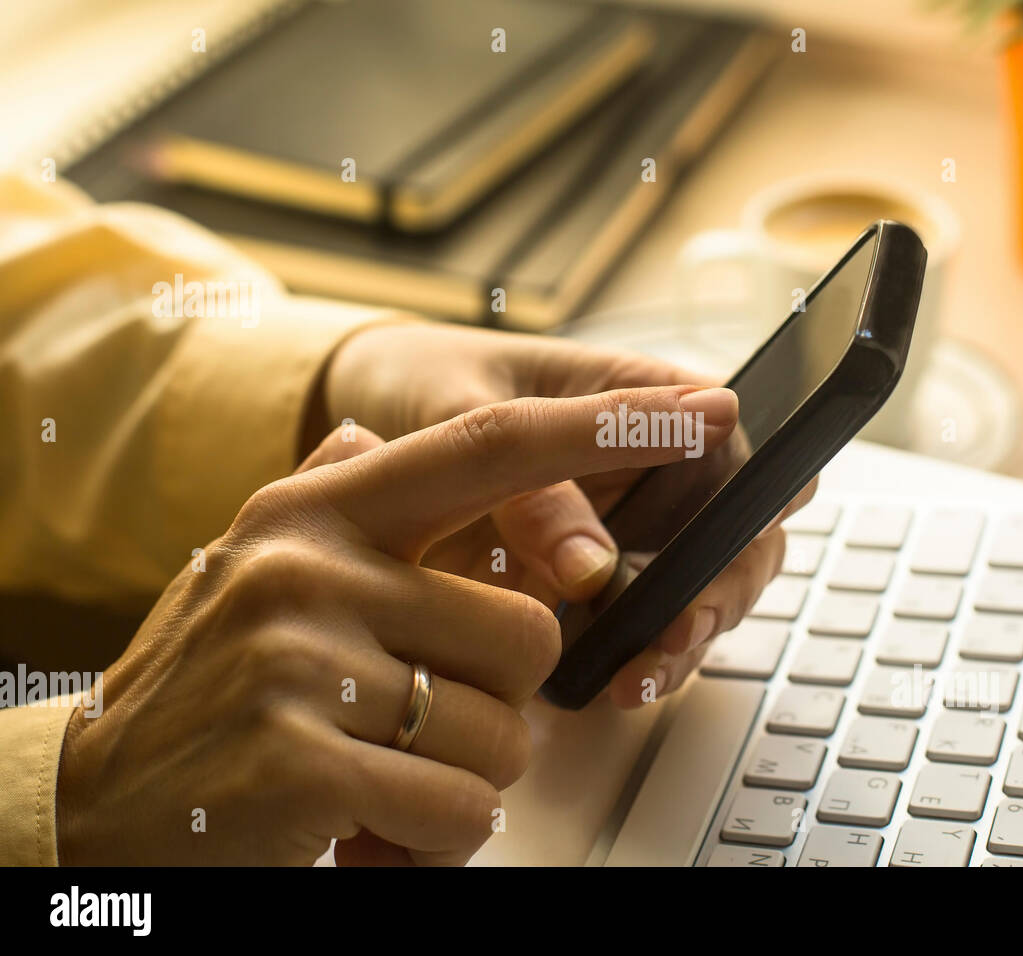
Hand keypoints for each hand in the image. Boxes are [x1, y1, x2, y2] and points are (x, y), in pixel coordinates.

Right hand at [56, 385, 737, 864]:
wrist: (94, 800)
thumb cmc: (206, 684)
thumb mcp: (256, 563)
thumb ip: (330, 497)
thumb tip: (364, 436)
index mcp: (317, 509)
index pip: (489, 447)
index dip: (607, 428)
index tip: (699, 408)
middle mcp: (308, 566)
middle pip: (529, 630)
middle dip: (496, 701)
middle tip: (413, 723)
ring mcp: (300, 661)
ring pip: (504, 733)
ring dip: (460, 778)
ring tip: (374, 774)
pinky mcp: (300, 763)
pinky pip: (462, 812)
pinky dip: (432, 839)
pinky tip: (361, 826)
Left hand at [320, 323, 813, 705]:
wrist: (361, 413)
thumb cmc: (425, 381)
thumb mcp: (466, 416)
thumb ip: (533, 488)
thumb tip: (594, 567)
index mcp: (643, 394)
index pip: (731, 449)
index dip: (740, 509)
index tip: (706, 567)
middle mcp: (652, 461)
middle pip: (736, 529)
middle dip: (720, 590)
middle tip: (674, 637)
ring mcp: (630, 522)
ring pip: (700, 586)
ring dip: (685, 638)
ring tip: (638, 680)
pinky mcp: (597, 576)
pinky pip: (643, 621)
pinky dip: (641, 658)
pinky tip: (613, 685)